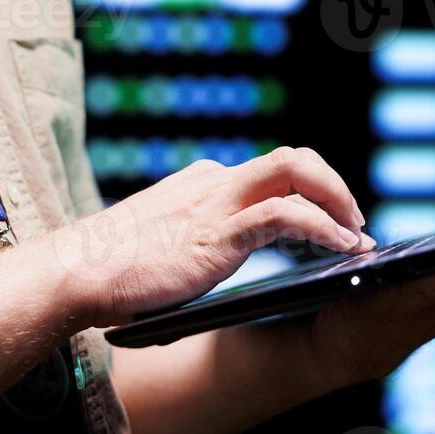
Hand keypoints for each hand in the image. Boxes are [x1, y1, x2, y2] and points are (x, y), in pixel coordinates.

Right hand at [53, 149, 372, 327]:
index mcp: (201, 184)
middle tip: (354, 222)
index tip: (331, 221)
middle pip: (291, 160)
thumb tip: (213, 266)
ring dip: (338, 198)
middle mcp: (213, 182)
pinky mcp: (219, 232)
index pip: (268, 172)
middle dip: (332, 185)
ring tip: (358, 237)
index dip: (308, 191)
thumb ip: (194, 244)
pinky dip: (323, 227)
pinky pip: (286, 215)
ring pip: (296, 171)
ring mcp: (216, 203)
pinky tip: (343, 248)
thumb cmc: (112, 271)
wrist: (76, 273)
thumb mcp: (164, 245)